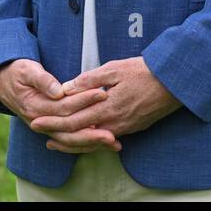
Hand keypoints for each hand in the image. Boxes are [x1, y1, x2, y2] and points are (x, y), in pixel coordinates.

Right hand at [0, 59, 120, 152]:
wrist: (4, 82)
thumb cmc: (18, 72)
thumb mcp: (27, 70)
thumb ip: (43, 80)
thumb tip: (59, 91)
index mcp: (35, 107)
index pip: (63, 107)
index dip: (83, 101)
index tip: (102, 94)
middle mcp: (40, 122)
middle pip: (69, 131)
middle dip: (92, 134)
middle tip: (112, 134)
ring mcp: (46, 127)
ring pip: (71, 140)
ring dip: (92, 143)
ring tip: (114, 143)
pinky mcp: (52, 128)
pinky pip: (70, 140)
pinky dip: (86, 144)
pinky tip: (103, 144)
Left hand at [30, 56, 181, 149]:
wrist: (174, 82)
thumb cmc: (144, 71)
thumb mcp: (114, 69)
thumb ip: (89, 80)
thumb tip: (66, 88)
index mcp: (107, 107)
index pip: (73, 120)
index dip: (52, 123)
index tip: (36, 121)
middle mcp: (114, 123)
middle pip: (79, 135)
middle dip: (56, 134)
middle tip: (37, 131)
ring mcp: (124, 128)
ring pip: (91, 141)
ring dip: (71, 142)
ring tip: (54, 142)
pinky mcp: (131, 128)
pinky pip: (105, 139)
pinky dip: (89, 142)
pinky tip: (83, 139)